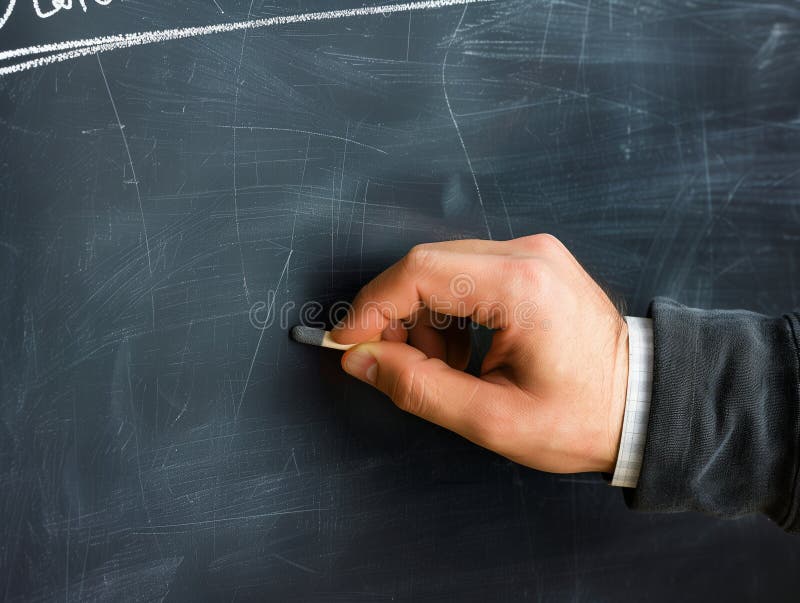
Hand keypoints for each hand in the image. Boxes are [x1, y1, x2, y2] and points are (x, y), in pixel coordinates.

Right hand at [331, 235, 627, 473]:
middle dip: (395, 315)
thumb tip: (361, 360)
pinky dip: (448, 312)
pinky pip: (467, 273)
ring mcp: (533, 254)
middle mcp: (527, 255)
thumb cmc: (582, 418)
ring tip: (442, 368)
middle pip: (426, 265)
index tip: (347, 342)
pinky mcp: (533, 263)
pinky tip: (463, 352)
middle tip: (391, 363)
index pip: (418, 273)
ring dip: (423, 317)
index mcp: (521, 287)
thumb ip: (417, 387)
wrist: (644, 403)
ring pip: (443, 268)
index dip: (371, 307)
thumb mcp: (492, 419)